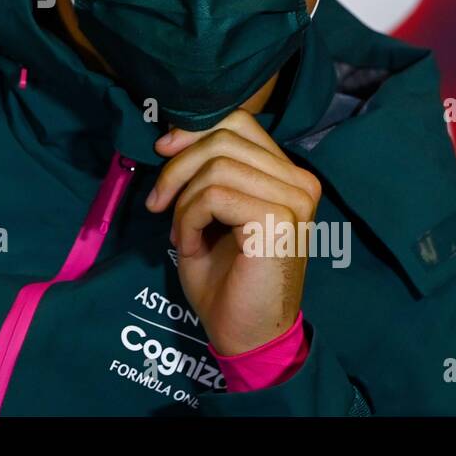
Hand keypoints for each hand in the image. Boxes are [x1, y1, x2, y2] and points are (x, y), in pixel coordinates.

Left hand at [145, 108, 320, 355]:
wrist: (245, 334)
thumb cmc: (225, 278)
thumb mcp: (212, 212)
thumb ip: (206, 171)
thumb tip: (172, 136)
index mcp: (287, 175)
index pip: (239, 121)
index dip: (194, 130)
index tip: (162, 151)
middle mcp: (298, 182)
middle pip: (223, 138)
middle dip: (177, 166)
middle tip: (157, 203)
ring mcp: (293, 200)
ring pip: (215, 165)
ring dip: (182, 201)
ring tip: (181, 235)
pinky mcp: (278, 220)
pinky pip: (213, 196)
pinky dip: (188, 219)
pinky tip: (190, 246)